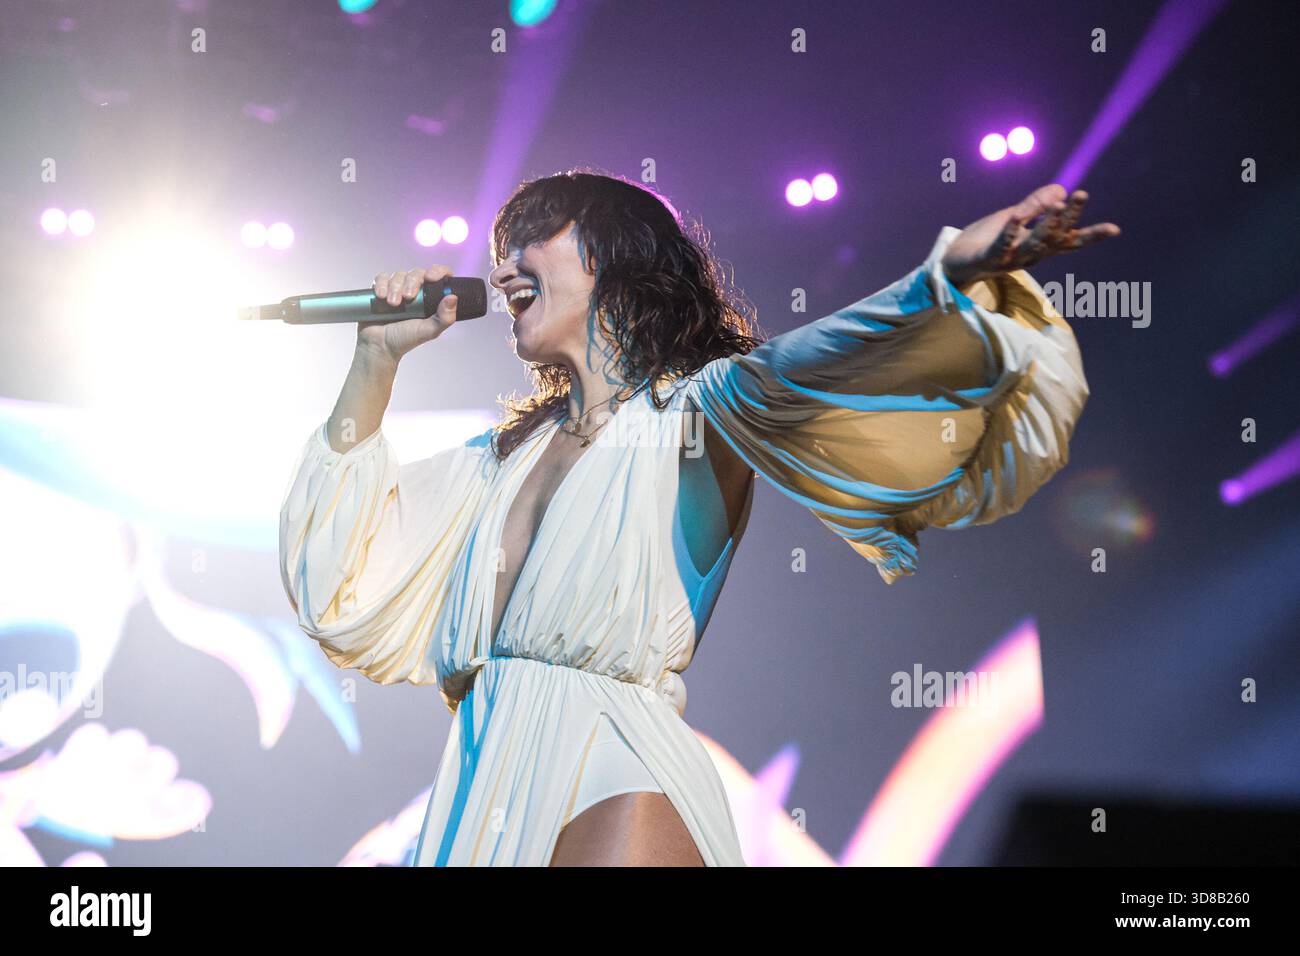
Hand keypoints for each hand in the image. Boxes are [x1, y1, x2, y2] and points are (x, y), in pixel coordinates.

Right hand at [357, 265, 458, 363]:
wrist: (379, 346)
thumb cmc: (404, 339)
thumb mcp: (429, 331)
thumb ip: (444, 318)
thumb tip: (453, 298)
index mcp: (430, 299)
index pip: (440, 276)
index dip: (438, 271)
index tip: (431, 277)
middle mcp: (415, 291)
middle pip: (417, 273)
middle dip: (412, 282)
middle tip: (407, 298)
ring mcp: (398, 289)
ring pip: (399, 274)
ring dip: (395, 287)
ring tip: (393, 304)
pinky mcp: (381, 289)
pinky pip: (382, 277)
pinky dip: (381, 284)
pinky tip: (381, 297)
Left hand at [941, 184, 1120, 286]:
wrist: (953, 262)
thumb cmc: (986, 241)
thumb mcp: (1014, 218)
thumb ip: (1035, 205)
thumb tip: (1061, 188)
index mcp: (1038, 246)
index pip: (1069, 241)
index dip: (1091, 236)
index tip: (1115, 229)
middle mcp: (1028, 256)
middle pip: (1054, 239)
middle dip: (1069, 218)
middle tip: (1080, 195)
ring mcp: (1009, 260)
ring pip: (1033, 245)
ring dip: (1046, 225)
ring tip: (1056, 204)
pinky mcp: (987, 259)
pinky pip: (1001, 246)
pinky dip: (1010, 232)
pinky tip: (1017, 217)